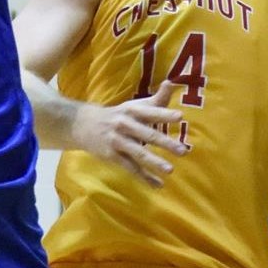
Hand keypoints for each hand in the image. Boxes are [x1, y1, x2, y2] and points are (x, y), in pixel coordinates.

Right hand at [69, 81, 188, 185]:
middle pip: (147, 135)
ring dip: (155, 162)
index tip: (180, 117)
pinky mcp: (112, 156)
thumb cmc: (118, 114)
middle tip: (183, 150)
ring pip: (138, 153)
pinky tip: (158, 185)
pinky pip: (130, 168)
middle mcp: (125, 124)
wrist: (84, 124)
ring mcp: (117, 141)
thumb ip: (156, 99)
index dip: (164, 114)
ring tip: (170, 170)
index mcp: (132, 110)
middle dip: (165, 143)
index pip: (150, 112)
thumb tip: (172, 83)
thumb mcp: (135, 105)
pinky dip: (144, 177)